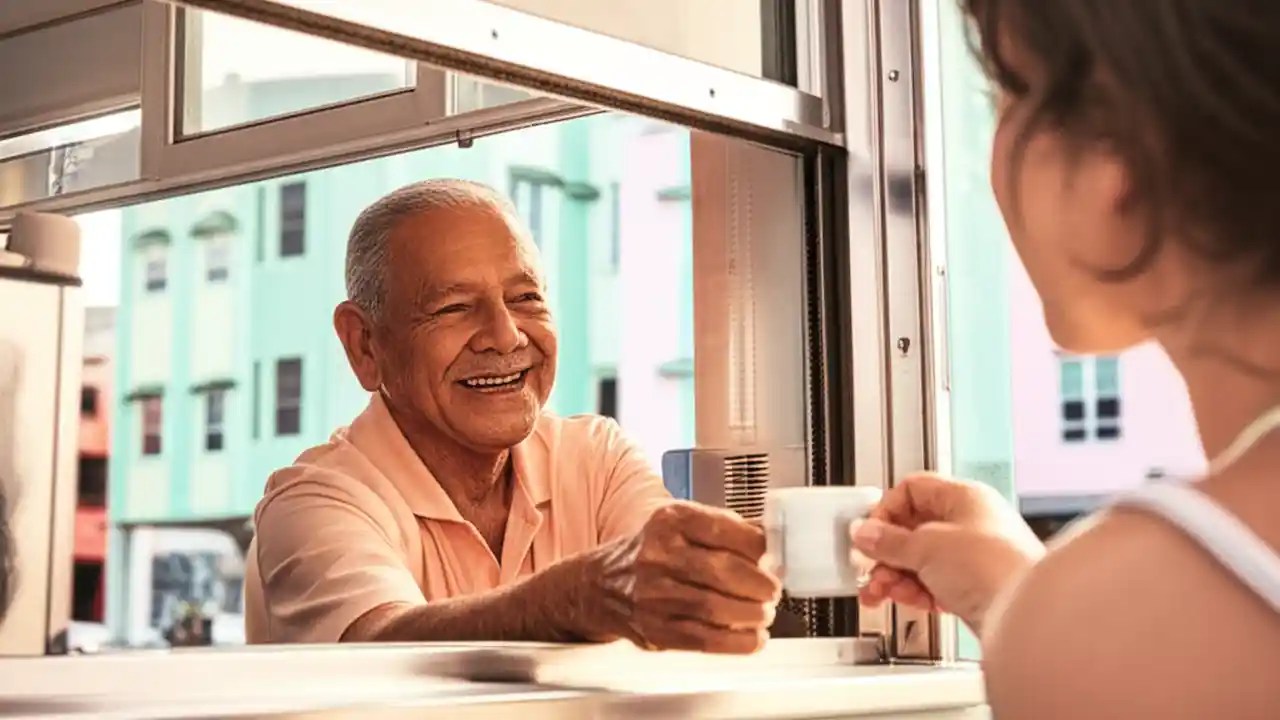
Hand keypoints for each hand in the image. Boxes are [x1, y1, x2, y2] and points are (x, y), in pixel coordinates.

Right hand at [584, 502, 780, 652]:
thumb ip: (722, 530)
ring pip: (716, 607)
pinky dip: (736, 642)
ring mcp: (653, 593)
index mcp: (669, 520)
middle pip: (724, 570)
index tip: (772, 556)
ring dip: (752, 614)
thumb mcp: (678, 526)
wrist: (599, 585)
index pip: (725, 529)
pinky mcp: (654, 628)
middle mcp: (658, 554)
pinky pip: (704, 638)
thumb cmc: (648, 553)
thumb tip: (771, 542)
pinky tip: (752, 639)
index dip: (758, 547)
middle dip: (760, 584)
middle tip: (772, 590)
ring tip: (764, 614)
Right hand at [849, 473, 1044, 632]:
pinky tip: (903, 599)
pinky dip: (915, 591)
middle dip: (887, 551)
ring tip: (881, 589)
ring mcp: (974, 556)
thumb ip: (889, 541)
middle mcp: (972, 522)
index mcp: (964, 497)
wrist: (1026, 615)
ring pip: (922, 559)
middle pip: (914, 528)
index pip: (912, 489)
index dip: (885, 510)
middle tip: (869, 566)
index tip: (869, 533)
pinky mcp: (975, 587)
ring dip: (896, 575)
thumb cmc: (994, 568)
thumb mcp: (926, 547)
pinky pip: (934, 583)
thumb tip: (865, 534)